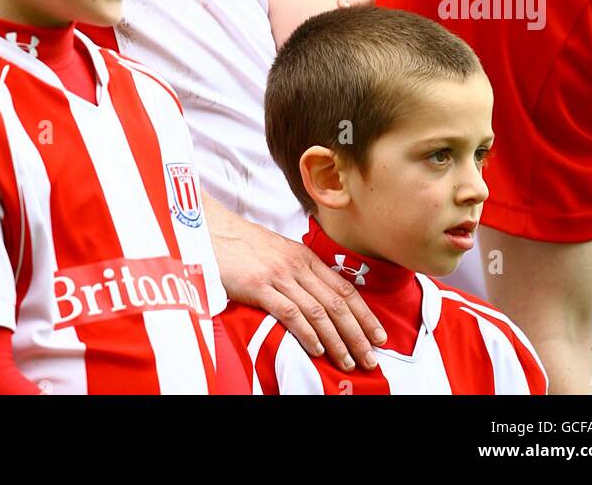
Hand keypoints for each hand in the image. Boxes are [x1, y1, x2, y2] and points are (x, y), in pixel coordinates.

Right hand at [206, 197, 385, 369]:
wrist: (213, 230)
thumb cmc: (243, 245)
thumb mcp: (279, 252)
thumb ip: (300, 272)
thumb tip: (321, 297)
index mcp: (305, 257)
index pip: (344, 288)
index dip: (365, 314)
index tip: (378, 335)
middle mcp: (298, 266)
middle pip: (337, 303)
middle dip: (358, 333)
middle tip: (371, 358)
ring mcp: (279, 275)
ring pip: (318, 311)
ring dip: (337, 340)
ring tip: (348, 361)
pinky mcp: (259, 286)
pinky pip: (290, 312)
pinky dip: (307, 333)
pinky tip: (317, 349)